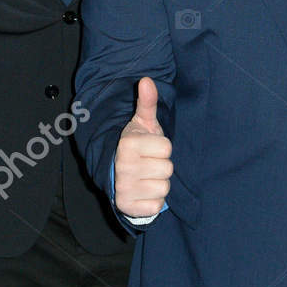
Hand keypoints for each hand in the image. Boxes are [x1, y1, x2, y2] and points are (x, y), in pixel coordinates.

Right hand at [114, 77, 172, 217]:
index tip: (150, 148)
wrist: (119, 175)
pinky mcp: (128, 207)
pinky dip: (154, 200)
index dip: (163, 148)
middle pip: (167, 168)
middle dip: (161, 166)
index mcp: (128, 145)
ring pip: (164, 187)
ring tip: (146, 177)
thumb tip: (146, 80)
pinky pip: (157, 205)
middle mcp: (123, 167)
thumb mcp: (143, 124)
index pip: (167, 148)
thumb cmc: (137, 147)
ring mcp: (124, 188)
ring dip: (159, 183)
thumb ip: (147, 102)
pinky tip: (144, 192)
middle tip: (149, 164)